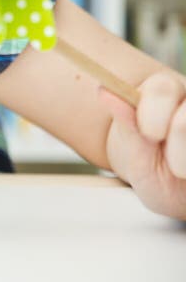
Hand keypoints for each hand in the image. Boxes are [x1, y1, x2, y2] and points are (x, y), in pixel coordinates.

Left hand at [100, 71, 185, 218]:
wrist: (183, 193)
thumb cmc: (155, 170)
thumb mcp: (137, 153)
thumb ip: (128, 124)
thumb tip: (104, 90)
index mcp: (164, 91)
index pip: (162, 88)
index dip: (153, 114)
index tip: (150, 136)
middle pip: (185, 117)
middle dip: (178, 144)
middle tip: (174, 167)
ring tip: (185, 172)